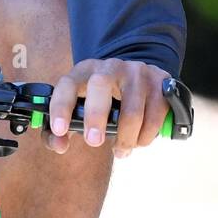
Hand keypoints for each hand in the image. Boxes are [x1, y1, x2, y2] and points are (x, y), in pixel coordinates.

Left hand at [44, 58, 170, 157]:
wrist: (139, 77)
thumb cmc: (104, 98)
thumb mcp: (83, 106)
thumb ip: (64, 128)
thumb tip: (58, 144)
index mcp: (85, 70)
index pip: (68, 83)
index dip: (61, 106)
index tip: (59, 130)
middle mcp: (110, 66)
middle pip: (100, 85)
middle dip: (96, 116)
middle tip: (94, 142)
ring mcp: (137, 72)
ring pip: (132, 108)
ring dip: (126, 137)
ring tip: (120, 151)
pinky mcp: (160, 81)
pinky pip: (154, 114)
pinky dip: (146, 135)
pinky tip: (139, 141)